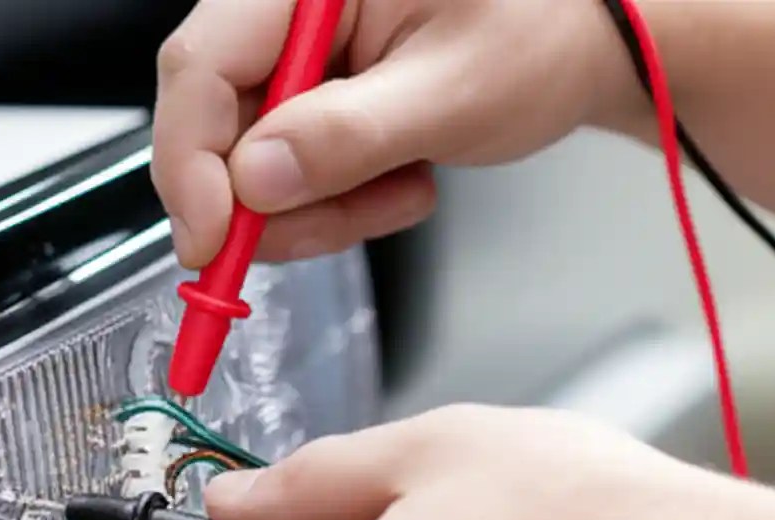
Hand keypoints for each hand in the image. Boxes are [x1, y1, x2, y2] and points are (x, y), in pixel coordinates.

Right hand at [152, 0, 639, 266]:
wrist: (583, 44)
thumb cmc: (542, 32)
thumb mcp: (456, 89)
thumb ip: (350, 136)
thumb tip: (256, 181)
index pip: (200, 64)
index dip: (190, 160)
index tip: (212, 242)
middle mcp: (285, 13)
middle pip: (212, 121)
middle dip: (263, 200)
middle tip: (326, 232)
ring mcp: (294, 62)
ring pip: (247, 163)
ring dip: (314, 209)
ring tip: (397, 193)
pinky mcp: (307, 102)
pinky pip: (285, 175)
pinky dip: (335, 204)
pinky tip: (397, 182)